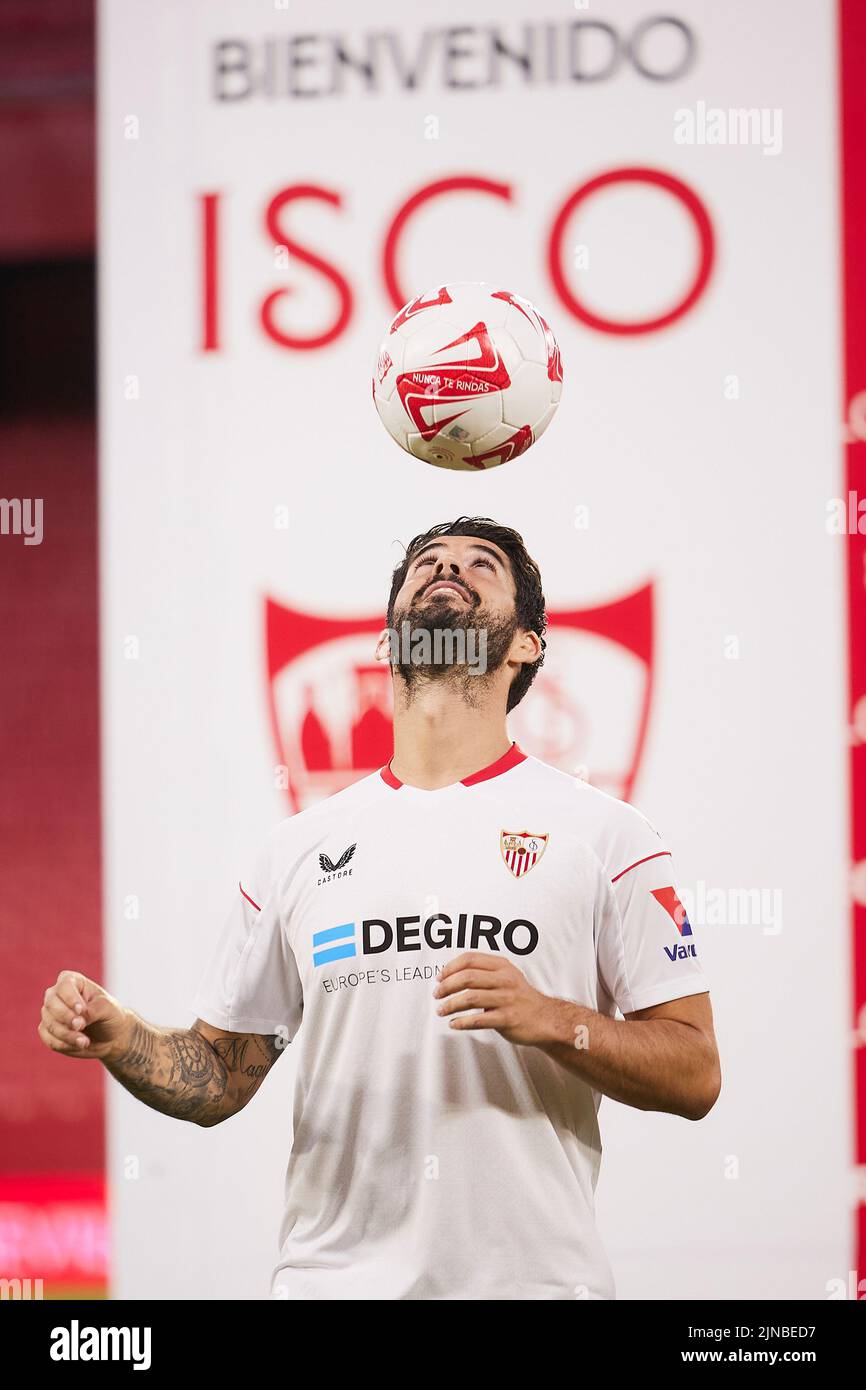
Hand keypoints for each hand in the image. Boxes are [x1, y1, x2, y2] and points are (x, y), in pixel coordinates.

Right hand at [38, 970, 131, 1061]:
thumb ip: (92, 1011)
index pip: (64, 985)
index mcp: (73, 981)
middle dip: (65, 1017)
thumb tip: (76, 1022)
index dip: (70, 998)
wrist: (111, 1036)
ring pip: (49, 1023)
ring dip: (66, 1034)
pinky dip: (62, 1044)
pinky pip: (47, 1038)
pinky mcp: (48, 1031)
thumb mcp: (108, 1008)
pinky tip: (78, 1045)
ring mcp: (51, 1013)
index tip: (81, 1010)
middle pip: (51, 1003)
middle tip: (81, 1026)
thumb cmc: (110, 1015)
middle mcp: (58, 995)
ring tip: (85, 1042)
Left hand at [432, 951, 558, 1045]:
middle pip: (467, 977)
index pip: (470, 959)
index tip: (439, 977)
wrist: (545, 1018)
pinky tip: (454, 1023)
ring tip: (441, 1010)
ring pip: (470, 998)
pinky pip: (479, 1020)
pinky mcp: (508, 1019)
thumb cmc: (520, 997)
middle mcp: (505, 980)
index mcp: (502, 966)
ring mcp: (507, 999)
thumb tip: (450, 974)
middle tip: (437, 994)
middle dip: (447, 986)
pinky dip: (462, 1022)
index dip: (450, 967)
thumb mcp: (506, 976)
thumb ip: (483, 972)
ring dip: (450, 1005)